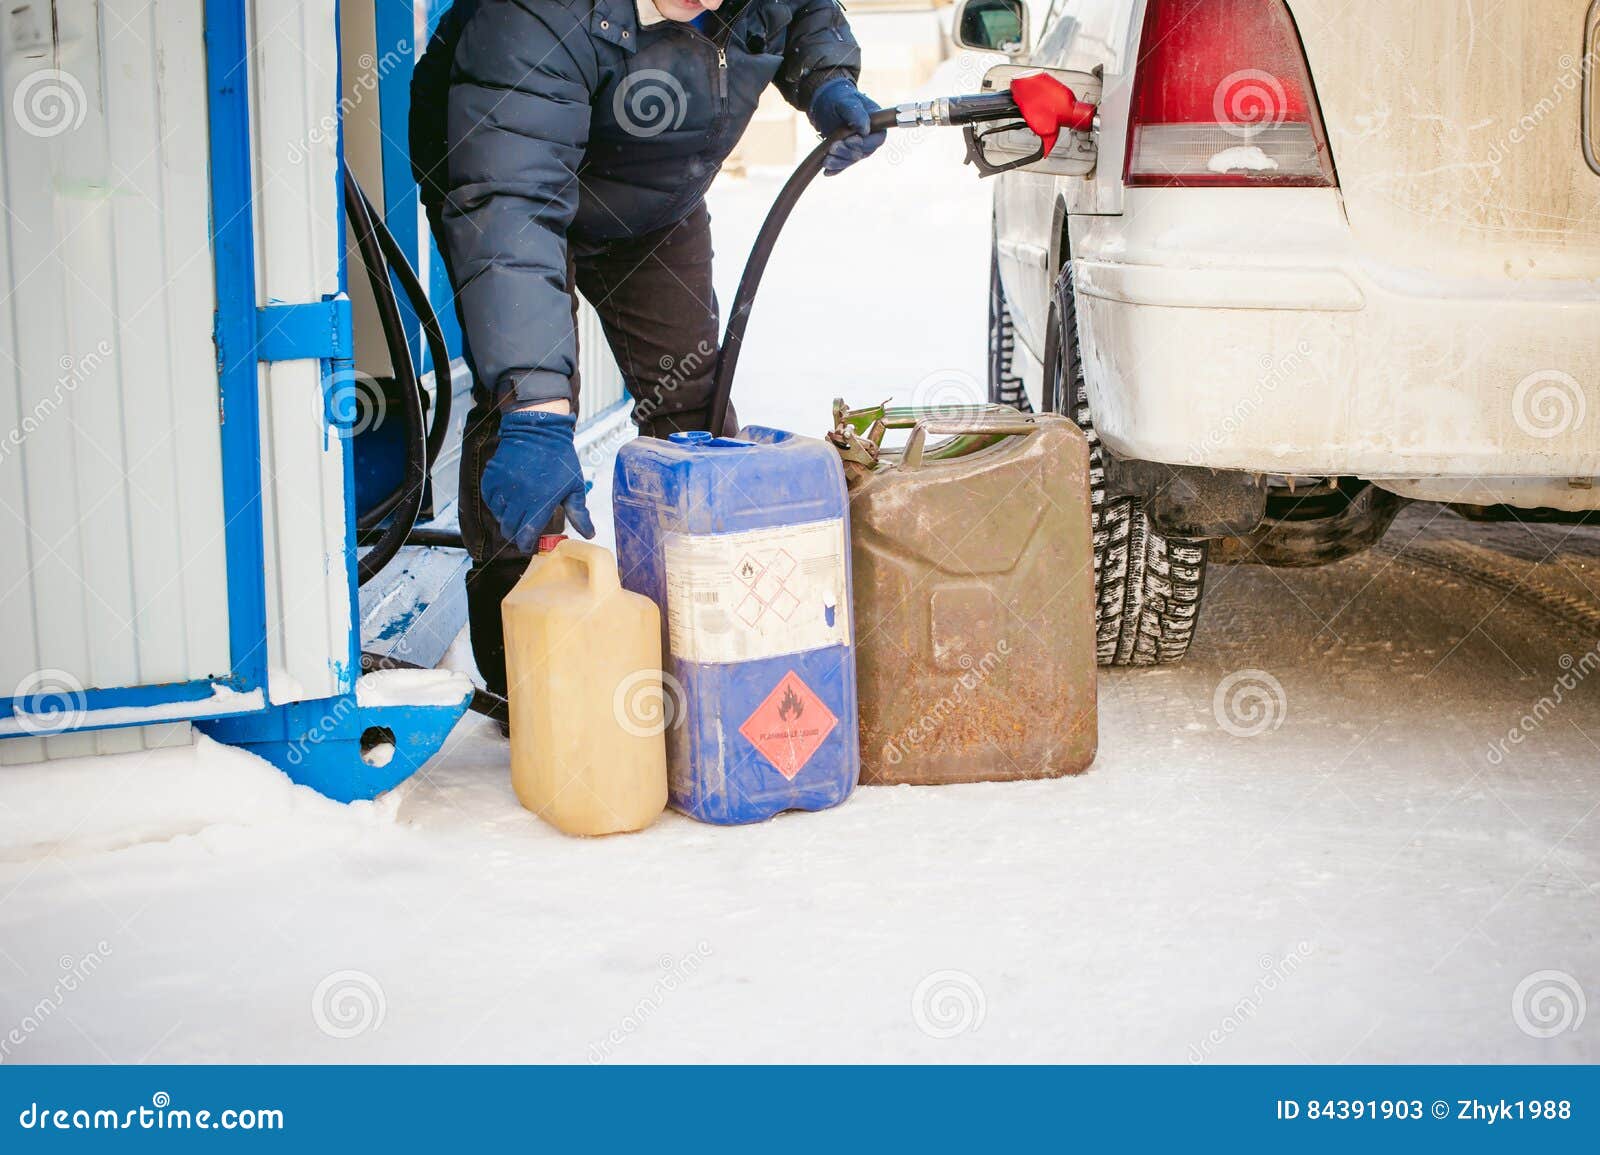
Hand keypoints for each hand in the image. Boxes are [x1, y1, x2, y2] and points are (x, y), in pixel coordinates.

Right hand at [481, 409, 594, 551]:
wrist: (539, 430)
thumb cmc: (561, 458)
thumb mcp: (574, 486)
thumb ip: (579, 512)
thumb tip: (589, 534)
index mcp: (542, 501)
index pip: (528, 533)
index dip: (526, 544)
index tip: (528, 546)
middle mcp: (520, 496)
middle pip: (510, 527)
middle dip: (515, 535)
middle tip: (521, 535)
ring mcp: (504, 485)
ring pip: (499, 515)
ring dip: (505, 520)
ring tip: (515, 518)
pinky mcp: (492, 476)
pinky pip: (489, 498)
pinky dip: (496, 504)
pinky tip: (505, 503)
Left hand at [808, 78, 886, 175]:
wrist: (825, 102)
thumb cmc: (838, 98)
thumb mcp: (846, 101)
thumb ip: (856, 113)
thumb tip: (865, 128)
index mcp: (876, 124)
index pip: (877, 139)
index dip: (865, 143)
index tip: (850, 141)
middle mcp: (869, 138)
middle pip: (864, 152)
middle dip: (848, 152)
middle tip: (833, 147)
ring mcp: (858, 147)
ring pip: (852, 160)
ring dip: (839, 162)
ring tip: (826, 160)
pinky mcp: (846, 153)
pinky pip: (843, 164)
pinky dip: (835, 169)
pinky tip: (827, 172)